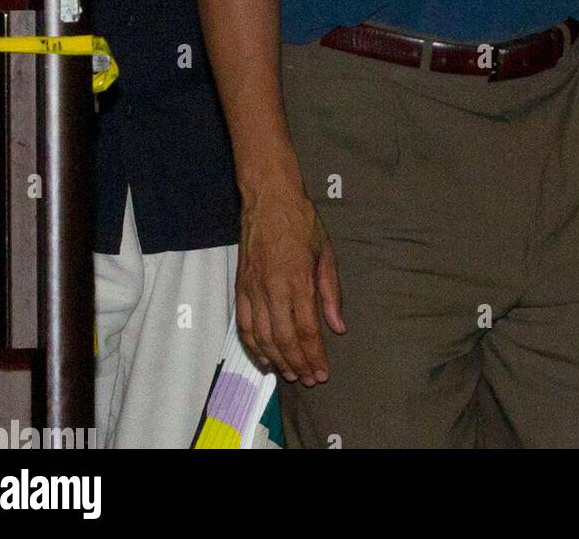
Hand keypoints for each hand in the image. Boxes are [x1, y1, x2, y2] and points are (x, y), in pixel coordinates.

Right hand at [236, 178, 345, 384]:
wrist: (268, 200)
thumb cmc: (302, 223)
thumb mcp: (326, 253)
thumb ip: (331, 292)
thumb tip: (337, 327)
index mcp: (298, 280)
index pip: (307, 329)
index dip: (315, 355)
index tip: (323, 372)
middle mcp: (273, 289)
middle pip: (284, 339)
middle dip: (298, 363)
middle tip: (310, 379)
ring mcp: (254, 289)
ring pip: (263, 337)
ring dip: (277, 360)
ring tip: (291, 374)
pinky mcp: (241, 287)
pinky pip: (244, 325)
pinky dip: (253, 347)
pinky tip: (263, 359)